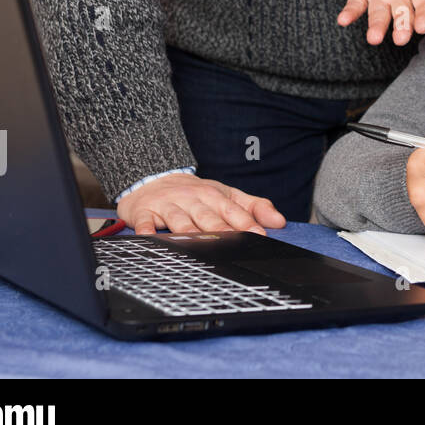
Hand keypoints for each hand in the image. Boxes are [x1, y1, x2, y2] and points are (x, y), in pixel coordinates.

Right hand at [116, 173, 286, 235]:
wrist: (154, 179)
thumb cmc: (196, 194)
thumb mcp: (226, 195)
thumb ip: (254, 207)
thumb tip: (280, 222)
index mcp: (215, 195)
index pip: (233, 210)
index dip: (246, 222)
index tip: (259, 235)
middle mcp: (193, 199)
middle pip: (208, 217)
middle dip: (221, 230)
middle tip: (232, 245)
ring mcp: (168, 205)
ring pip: (180, 221)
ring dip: (189, 232)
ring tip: (199, 245)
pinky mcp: (145, 212)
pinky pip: (146, 223)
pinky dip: (147, 230)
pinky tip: (150, 239)